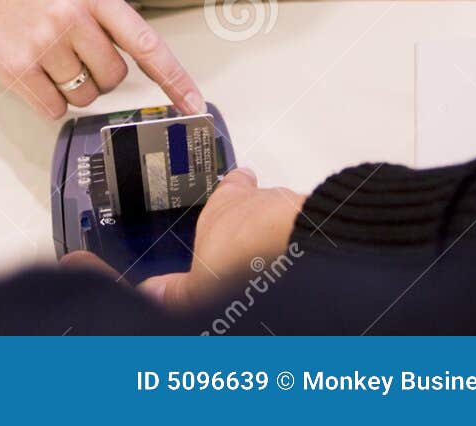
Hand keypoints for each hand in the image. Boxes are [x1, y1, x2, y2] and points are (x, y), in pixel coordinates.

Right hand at [0, 0, 204, 118]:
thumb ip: (112, 23)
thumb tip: (149, 69)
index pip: (145, 42)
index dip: (174, 77)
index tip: (194, 104)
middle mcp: (73, 15)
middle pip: (115, 78)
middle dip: (100, 75)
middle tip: (74, 53)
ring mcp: (45, 42)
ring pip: (86, 97)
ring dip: (74, 88)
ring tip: (51, 59)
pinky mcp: (19, 68)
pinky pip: (55, 109)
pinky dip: (50, 101)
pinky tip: (35, 74)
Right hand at [140, 168, 306, 312]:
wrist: (294, 250)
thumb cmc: (243, 251)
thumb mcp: (198, 285)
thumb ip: (176, 291)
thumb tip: (154, 295)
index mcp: (227, 200)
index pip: (232, 181)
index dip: (234, 186)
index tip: (234, 187)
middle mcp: (263, 198)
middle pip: (261, 201)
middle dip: (259, 220)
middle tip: (253, 242)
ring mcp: (295, 209)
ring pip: (289, 218)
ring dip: (285, 237)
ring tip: (278, 265)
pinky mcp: (321, 225)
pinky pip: (313, 235)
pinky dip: (307, 251)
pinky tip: (300, 274)